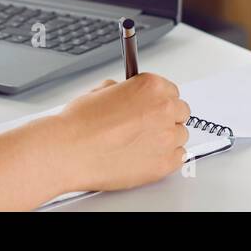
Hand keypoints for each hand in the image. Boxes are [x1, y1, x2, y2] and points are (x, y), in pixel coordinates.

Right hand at [44, 73, 190, 193]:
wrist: (70, 150)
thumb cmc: (80, 124)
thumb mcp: (101, 91)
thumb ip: (124, 92)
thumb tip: (128, 98)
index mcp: (151, 86)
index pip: (171, 91)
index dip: (158, 100)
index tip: (151, 106)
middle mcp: (163, 109)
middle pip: (180, 111)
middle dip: (165, 117)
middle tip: (147, 125)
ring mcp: (166, 138)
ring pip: (180, 135)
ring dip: (166, 138)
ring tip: (142, 143)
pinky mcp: (164, 164)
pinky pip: (179, 158)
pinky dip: (167, 158)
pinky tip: (147, 156)